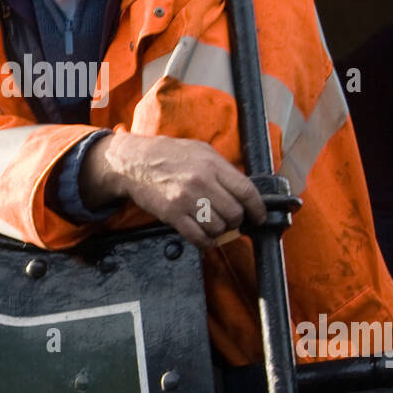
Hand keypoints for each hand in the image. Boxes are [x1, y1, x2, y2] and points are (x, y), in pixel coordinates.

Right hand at [79, 132, 266, 247]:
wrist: (134, 161)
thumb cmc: (168, 155)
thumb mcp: (200, 151)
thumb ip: (222, 169)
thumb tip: (243, 191)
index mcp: (212, 164)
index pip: (246, 191)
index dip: (257, 208)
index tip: (258, 216)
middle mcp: (202, 182)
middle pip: (234, 213)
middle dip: (236, 221)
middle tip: (231, 220)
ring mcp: (186, 199)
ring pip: (218, 227)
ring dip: (219, 231)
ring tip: (213, 225)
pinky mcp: (172, 214)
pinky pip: (198, 237)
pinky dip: (206, 241)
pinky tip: (204, 236)